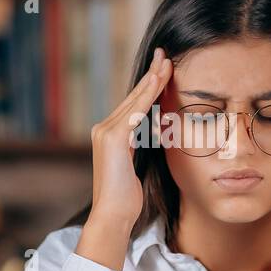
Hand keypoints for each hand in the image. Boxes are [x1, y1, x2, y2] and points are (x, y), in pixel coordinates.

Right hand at [78, 47, 172, 269]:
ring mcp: (106, 132)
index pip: (133, 105)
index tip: (162, 69)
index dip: (148, 86)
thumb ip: (138, 145)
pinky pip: (135, 112)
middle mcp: (104, 129)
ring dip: (152, 80)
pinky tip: (158, 82)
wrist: (112, 216)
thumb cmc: (125, 197)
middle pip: (133, 96)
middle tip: (165, 55)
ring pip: (135, 100)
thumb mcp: (134, 165)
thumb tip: (153, 131)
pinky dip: (147, 96)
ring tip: (166, 62)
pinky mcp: (113, 139)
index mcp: (110, 134)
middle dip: (151, 75)